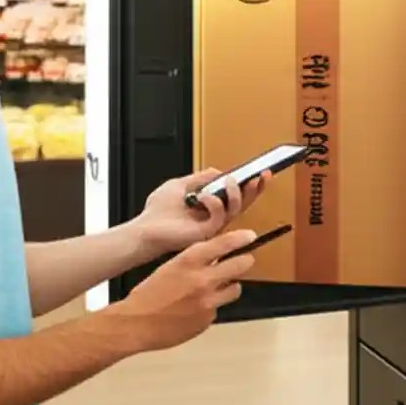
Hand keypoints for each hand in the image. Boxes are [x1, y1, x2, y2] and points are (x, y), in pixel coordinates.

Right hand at [107, 229, 257, 351]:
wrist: (136, 324)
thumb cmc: (148, 294)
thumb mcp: (170, 267)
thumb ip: (194, 262)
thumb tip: (215, 258)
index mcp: (189, 262)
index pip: (223, 244)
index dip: (240, 238)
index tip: (250, 236)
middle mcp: (203, 280)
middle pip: (240, 265)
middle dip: (245, 261)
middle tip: (245, 260)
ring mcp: (208, 302)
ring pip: (235, 289)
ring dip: (229, 286)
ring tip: (215, 288)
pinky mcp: (208, 320)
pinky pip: (218, 308)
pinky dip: (211, 306)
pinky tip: (195, 309)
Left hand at [133, 168, 270, 256]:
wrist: (145, 228)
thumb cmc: (158, 211)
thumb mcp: (180, 185)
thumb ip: (200, 178)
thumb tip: (218, 171)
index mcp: (211, 207)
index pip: (236, 196)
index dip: (250, 185)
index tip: (260, 172)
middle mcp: (215, 217)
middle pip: (244, 203)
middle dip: (255, 189)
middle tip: (260, 176)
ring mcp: (212, 226)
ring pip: (236, 208)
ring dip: (234, 192)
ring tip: (228, 182)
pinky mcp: (207, 233)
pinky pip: (220, 216)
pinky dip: (214, 202)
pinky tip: (202, 197)